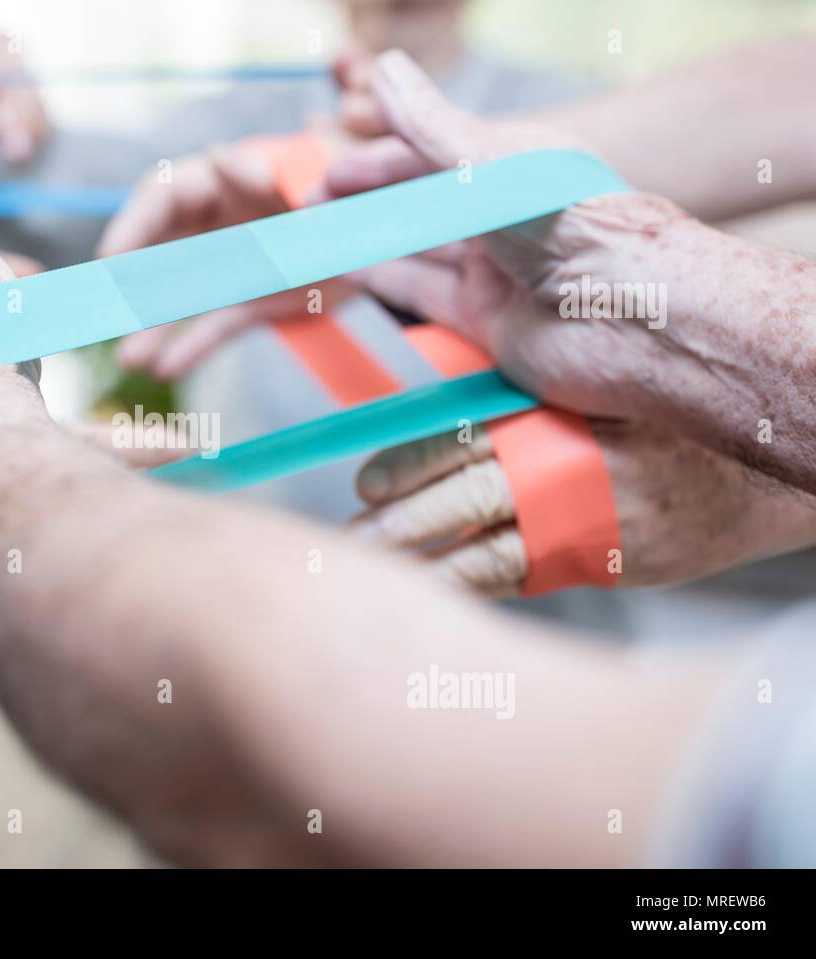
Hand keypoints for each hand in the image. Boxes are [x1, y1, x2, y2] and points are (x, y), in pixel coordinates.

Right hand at [99, 142, 357, 377]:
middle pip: (159, 244)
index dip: (136, 223)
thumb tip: (233, 163)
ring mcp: (233, 263)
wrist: (400, 235)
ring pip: (180, 293)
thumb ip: (286, 167)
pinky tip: (164, 370)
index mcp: (231, 177)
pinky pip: (215, 324)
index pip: (169, 191)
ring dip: (153, 325)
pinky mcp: (252, 301)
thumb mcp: (332, 172)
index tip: (115, 257)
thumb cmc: (364, 189)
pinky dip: (192, 346)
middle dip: (131, 276)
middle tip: (106, 306)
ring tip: (131, 358)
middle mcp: (220, 219)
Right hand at [324, 49, 723, 423]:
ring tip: (318, 244)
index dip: (377, 161)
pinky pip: (428, 299)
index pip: (433, 153)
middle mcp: (504, 216)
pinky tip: (353, 281)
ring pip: (418, 252)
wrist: (629, 320)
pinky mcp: (489, 322)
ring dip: (368, 245)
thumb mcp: (489, 166)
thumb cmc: (574, 228)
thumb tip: (387, 69)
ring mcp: (495, 271)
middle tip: (312, 212)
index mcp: (513, 165)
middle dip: (366, 204)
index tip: (328, 175)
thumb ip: (429, 126)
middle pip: (421, 204)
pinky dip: (389, 288)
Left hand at [350, 421, 815, 595]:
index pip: (464, 433)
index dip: (409, 462)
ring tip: (374, 571)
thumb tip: (425, 402)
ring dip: (423, 563)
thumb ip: (510, 393)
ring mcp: (587, 519)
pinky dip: (468, 584)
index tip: (367, 482)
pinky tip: (432, 591)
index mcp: (556, 407)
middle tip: (355, 538)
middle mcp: (568, 463)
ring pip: (483, 547)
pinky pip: (516, 578)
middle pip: (464, 493)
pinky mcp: (601, 561)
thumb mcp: (583, 382)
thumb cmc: (655, 417)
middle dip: (401, 521)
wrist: (754, 468)